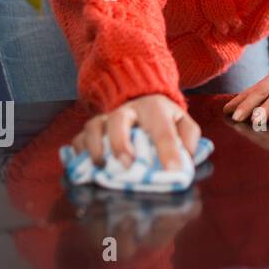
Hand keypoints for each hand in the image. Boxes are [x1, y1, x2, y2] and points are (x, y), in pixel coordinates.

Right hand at [69, 94, 200, 171]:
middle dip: (121, 142)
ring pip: (94, 126)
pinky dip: (80, 151)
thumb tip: (187, 158)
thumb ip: (189, 137)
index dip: (169, 151)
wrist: (142, 97)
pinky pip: (79, 137)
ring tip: (101, 165)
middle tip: (127, 164)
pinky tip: (85, 164)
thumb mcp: (182, 121)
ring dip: (96, 146)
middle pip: (119, 120)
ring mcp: (107, 118)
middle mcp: (129, 110)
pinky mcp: (93, 128)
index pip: (163, 130)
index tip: (172, 171)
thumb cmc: (164, 117)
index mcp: (155, 108)